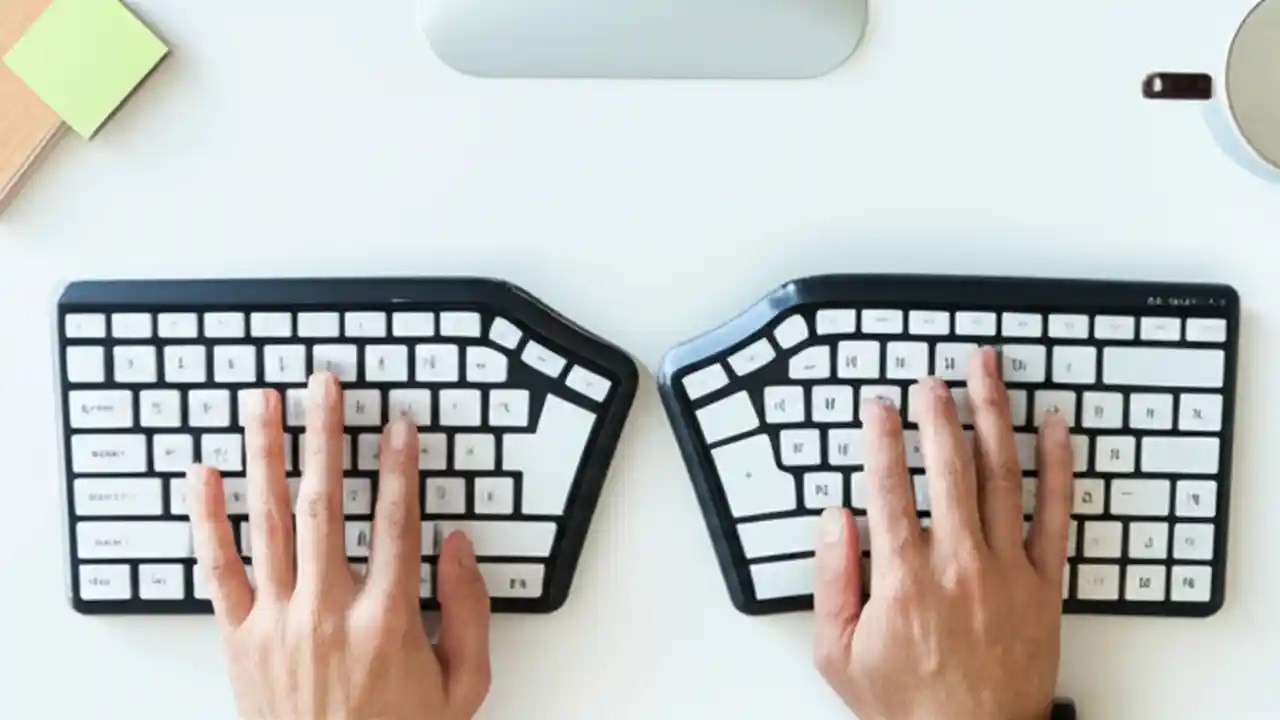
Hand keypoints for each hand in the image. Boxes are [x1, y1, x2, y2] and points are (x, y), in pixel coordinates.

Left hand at [187, 373, 492, 719]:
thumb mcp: (463, 686)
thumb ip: (469, 613)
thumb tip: (460, 548)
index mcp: (386, 621)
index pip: (396, 522)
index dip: (399, 466)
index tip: (398, 424)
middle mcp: (327, 613)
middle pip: (326, 505)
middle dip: (325, 436)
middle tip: (324, 387)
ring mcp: (277, 624)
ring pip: (269, 521)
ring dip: (265, 455)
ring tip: (264, 405)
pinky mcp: (240, 639)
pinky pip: (218, 569)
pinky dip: (208, 520)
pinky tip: (204, 476)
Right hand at [813, 347, 1073, 719]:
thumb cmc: (905, 706)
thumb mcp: (839, 652)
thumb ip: (833, 579)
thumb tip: (835, 520)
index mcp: (904, 577)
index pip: (890, 487)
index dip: (883, 438)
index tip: (880, 406)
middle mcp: (958, 563)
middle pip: (949, 468)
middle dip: (939, 413)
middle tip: (932, 379)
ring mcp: (1006, 570)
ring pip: (1001, 476)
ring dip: (993, 417)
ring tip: (986, 373)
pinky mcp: (1043, 585)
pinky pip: (1055, 514)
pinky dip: (1057, 466)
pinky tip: (1054, 429)